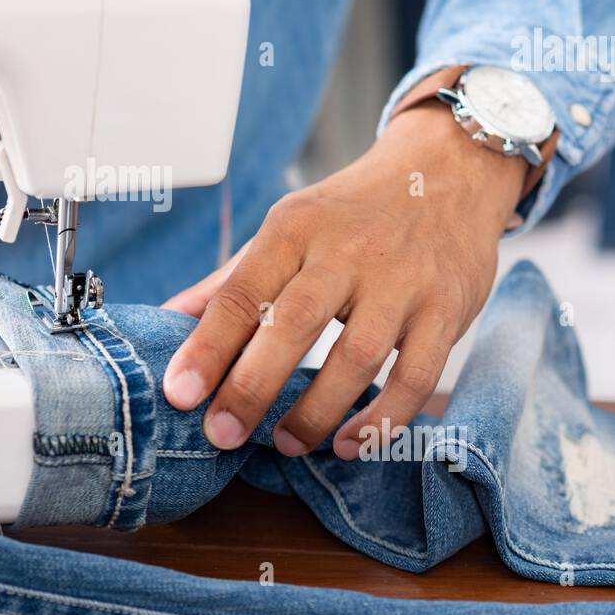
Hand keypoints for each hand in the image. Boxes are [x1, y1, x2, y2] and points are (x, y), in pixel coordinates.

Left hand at [161, 101, 526, 457]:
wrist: (449, 171)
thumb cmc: (351, 214)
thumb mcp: (287, 229)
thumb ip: (230, 280)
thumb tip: (165, 318)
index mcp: (295, 228)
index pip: (242, 292)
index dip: (206, 347)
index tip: (178, 394)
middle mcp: (348, 252)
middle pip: (294, 324)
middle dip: (252, 386)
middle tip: (222, 432)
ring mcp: (403, 282)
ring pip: (357, 357)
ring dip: (316, 411)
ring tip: (284, 443)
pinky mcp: (447, 310)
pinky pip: (416, 377)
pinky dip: (381, 420)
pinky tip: (347, 443)